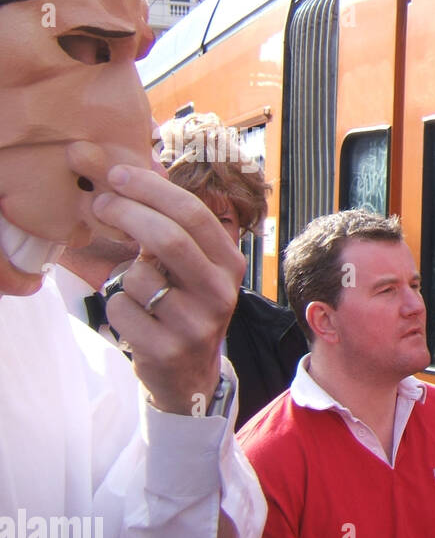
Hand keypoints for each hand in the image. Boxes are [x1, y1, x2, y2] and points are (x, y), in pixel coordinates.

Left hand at [88, 163, 243, 414]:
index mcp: (231, 264)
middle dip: (127, 213)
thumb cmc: (185, 305)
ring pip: (138, 277)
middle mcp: (221, 293)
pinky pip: (121, 309)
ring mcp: (197, 324)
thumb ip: (174, 223)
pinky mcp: (168, 349)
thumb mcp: (193, 265)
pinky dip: (117, 307)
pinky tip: (136, 319)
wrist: (191, 374)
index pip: (194, 214)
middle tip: (100, 203)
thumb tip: (140, 164)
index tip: (118, 174)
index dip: (153, 189)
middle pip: (169, 239)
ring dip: (124, 277)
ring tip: (139, 292)